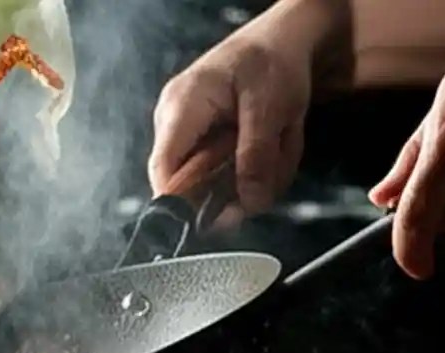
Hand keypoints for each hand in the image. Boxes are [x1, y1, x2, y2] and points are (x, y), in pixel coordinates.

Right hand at [149, 2, 323, 218]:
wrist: (281, 43)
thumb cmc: (271, 63)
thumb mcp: (271, 107)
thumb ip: (257, 157)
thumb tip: (249, 203)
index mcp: (181, 108)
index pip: (163, 171)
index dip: (184, 204)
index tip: (222, 217)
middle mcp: (173, 124)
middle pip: (188, 184)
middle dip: (233, 189)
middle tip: (271, 173)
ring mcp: (185, 134)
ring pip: (209, 183)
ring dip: (250, 177)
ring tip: (277, 145)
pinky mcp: (201, 143)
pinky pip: (220, 173)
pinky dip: (251, 169)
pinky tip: (269, 146)